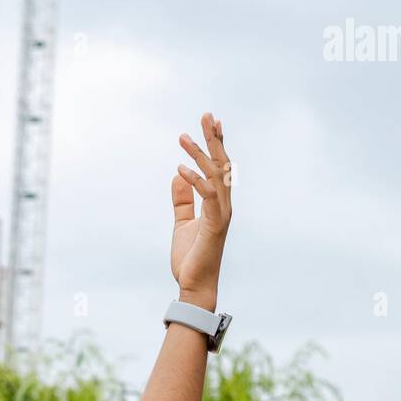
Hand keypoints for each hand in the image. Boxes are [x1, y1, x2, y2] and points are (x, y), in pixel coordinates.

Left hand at [171, 111, 231, 307]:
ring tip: (183, 137)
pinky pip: (208, 196)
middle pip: (221, 165)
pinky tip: (180, 168)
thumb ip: (181, 200)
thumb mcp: (182, 223)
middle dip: (213, 139)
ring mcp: (221, 214)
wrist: (194, 285)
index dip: (216, 144)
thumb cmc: (191, 258)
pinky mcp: (214, 225)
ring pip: (215, 176)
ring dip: (199, 154)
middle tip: (206, 114)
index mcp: (218, 203)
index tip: (211, 122)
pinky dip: (195, 181)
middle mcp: (224, 205)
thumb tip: (176, 176)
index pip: (219, 167)